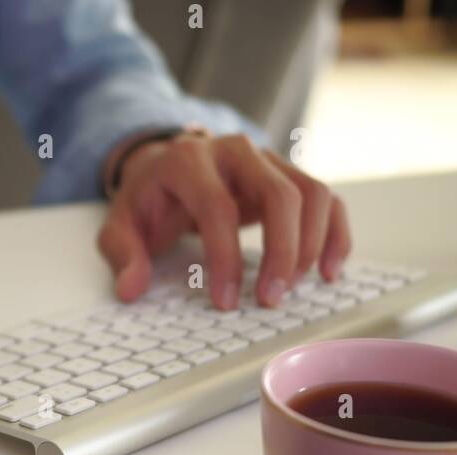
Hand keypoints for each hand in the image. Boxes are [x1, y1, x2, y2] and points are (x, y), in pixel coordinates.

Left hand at [97, 133, 350, 308]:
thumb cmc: (148, 199)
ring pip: (311, 193)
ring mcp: (268, 159)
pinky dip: (336, 235)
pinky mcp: (289, 173)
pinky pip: (327, 198)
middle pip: (279, 195)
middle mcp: (234, 151)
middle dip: (281, 252)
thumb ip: (123, 254)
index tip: (225, 301)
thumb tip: (131, 289)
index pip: (218, 208)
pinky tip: (329, 271)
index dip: (225, 258)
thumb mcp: (121, 224)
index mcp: (188, 161)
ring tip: (291, 288)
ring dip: (311, 245)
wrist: (165, 165)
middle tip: (270, 299)